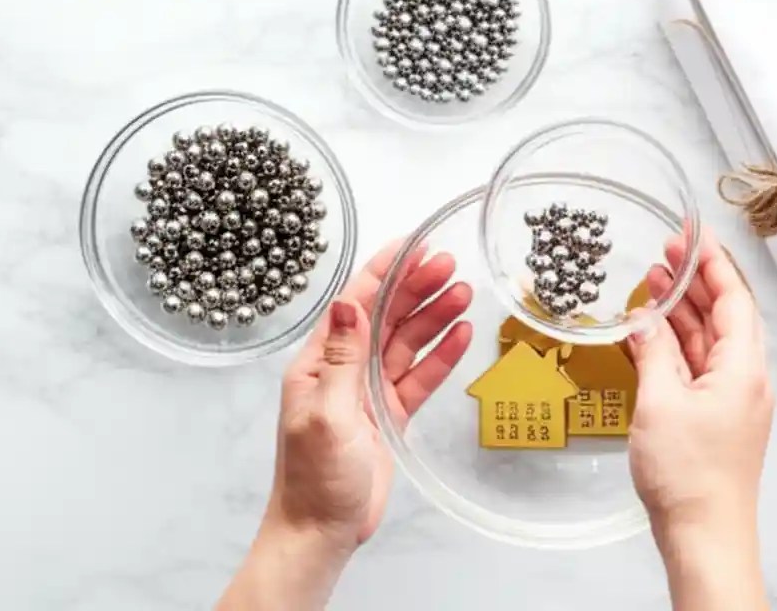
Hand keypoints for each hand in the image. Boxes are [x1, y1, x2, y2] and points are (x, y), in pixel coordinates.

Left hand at [267, 239, 472, 546]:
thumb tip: (350, 304)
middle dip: (415, 287)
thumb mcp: (325, 413)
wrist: (319, 532)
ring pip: (407, 342)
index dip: (382, 272)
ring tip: (464, 291)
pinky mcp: (390, 414)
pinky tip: (462, 334)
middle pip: (385, 317)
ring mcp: (369, 392)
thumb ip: (342, 357)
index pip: (354, 305)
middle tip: (448, 264)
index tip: (411, 245)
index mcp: (318, 364)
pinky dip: (441, 356)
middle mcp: (343, 370)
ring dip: (433, 316)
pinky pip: (420, 376)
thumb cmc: (312, 478)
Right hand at [627, 229, 771, 609]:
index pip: (734, 297)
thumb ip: (652, 352)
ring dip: (682, 310)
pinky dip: (676, 345)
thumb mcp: (660, 402)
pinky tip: (652, 333)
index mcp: (744, 369)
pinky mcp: (715, 418)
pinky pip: (698, 367)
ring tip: (653, 282)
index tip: (693, 233)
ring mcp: (731, 400)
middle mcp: (745, 380)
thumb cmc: (691, 478)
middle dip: (694, 280)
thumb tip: (643, 320)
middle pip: (723, 315)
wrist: (704, 535)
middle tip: (666, 252)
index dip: (712, 261)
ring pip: (708, 340)